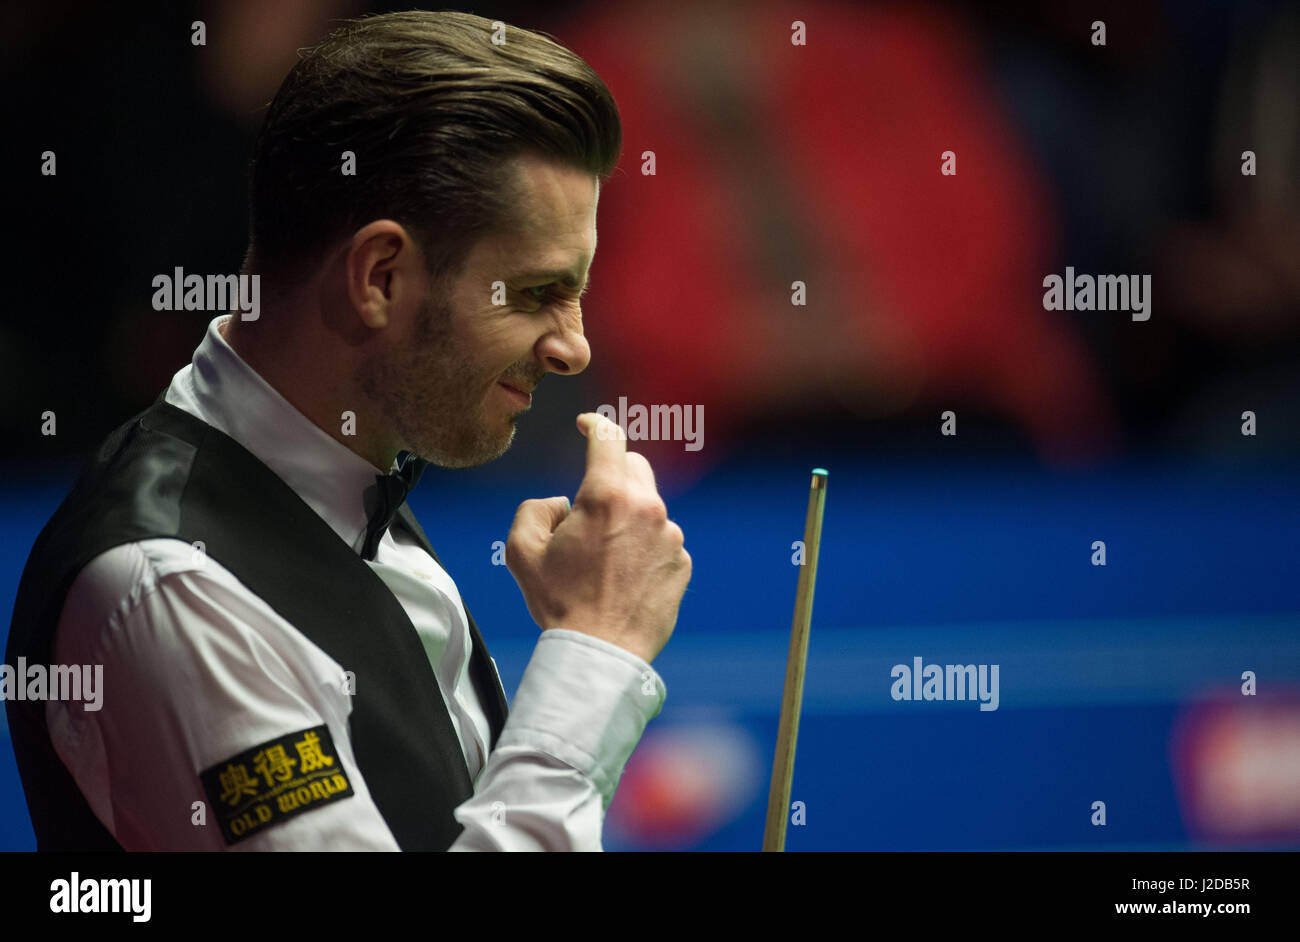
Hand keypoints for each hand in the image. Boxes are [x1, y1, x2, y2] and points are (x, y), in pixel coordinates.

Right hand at [505, 413, 690, 663]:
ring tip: (602, 561)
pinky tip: (623, 579)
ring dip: (628, 519)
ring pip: (648, 508)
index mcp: (607, 497)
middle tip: (589, 508)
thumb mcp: (521, 551)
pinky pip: (662, 541)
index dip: (595, 425)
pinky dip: (644, 548)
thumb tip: (561, 504)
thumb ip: (534, 509)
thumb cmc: (560, 603)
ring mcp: (671, 537)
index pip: (608, 438)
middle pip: (634, 467)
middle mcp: (647, 509)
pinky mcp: (682, 563)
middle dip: (612, 476)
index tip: (586, 425)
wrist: (602, 652)